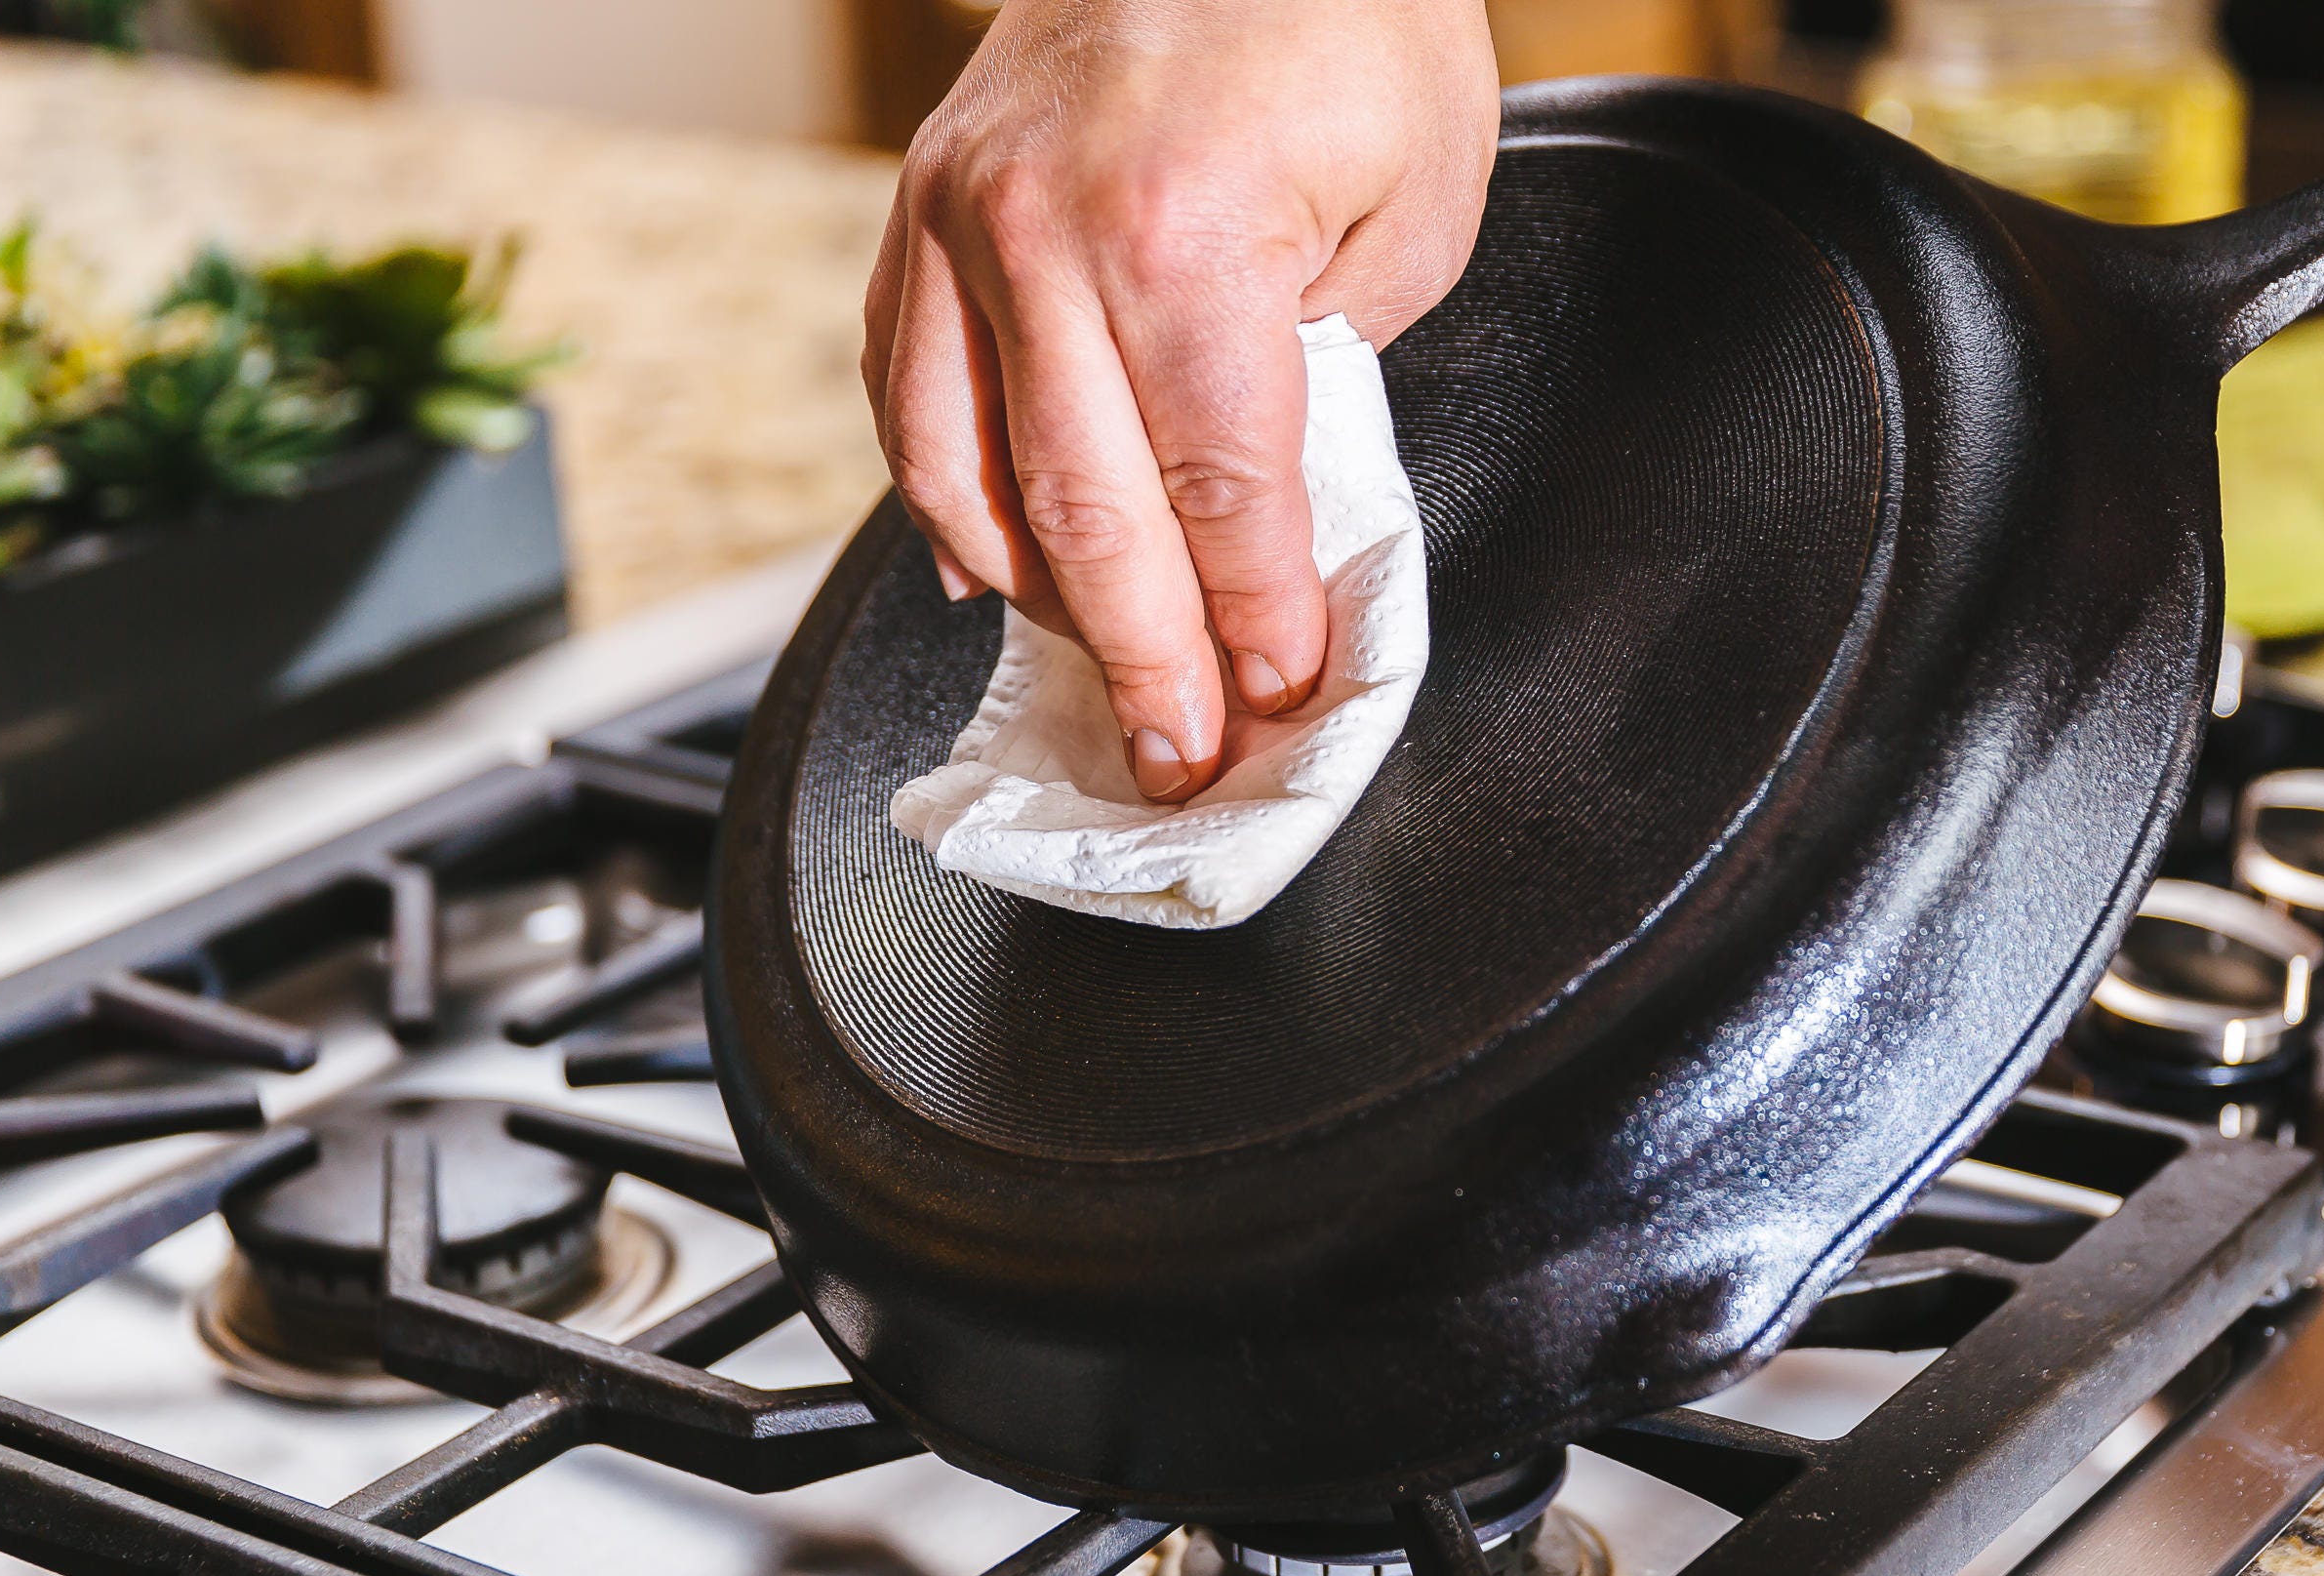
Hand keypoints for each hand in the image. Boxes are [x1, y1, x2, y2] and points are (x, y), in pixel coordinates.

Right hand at [865, 0, 1499, 801]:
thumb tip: (1276, 504)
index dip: (1252, 617)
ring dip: (1040, 606)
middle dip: (1147, 661)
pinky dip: (942, 504)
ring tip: (1103, 686)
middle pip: (1087, 518)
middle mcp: (1044, 236)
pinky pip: (907, 398)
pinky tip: (985, 576)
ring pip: (967, 477)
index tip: (1277, 690)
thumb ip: (1337, 368)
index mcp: (1183, 238)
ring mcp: (960, 222)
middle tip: (1180, 754)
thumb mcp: (1416, 201)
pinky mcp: (921, 210)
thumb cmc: (1341, 15)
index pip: (1219, 493)